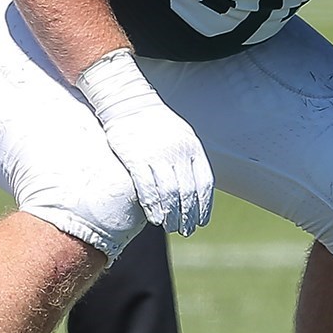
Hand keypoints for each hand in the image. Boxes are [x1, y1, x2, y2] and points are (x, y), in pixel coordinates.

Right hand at [77, 50, 212, 235]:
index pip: (204, 183)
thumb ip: (189, 157)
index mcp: (192, 146)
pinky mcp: (136, 158)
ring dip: (171, 215)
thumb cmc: (155, 122)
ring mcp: (157, 155)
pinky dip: (153, 206)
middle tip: (186, 230)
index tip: (202, 221)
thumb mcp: (181, 134)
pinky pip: (147, 188)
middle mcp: (177, 152)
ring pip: (169, 194)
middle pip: (187, 192)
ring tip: (171, 227)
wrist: (128, 101)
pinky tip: (155, 218)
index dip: (204, 206)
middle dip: (188, 215)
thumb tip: (197, 185)